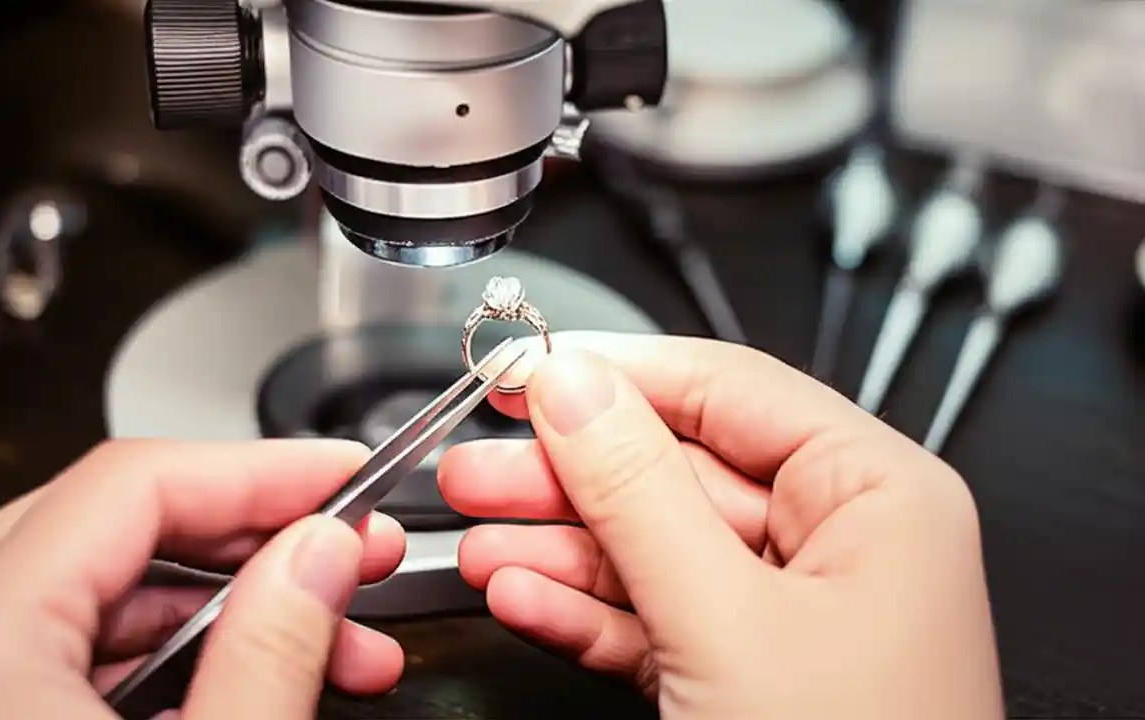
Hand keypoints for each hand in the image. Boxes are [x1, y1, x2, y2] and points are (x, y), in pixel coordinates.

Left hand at [0, 439, 406, 718]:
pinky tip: (266, 678)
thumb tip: (325, 551)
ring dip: (238, 609)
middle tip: (356, 551)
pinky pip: (82, 651)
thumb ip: (273, 656)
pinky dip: (182, 658)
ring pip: (111, 592)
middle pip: (123, 526)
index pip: (138, 481)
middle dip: (263, 540)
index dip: (265, 469)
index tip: (349, 474)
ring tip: (341, 642)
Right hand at [441, 333, 1003, 719]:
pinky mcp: (746, 673)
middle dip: (566, 472)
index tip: (525, 371)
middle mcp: (840, 543)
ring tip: (476, 536)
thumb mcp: (727, 620)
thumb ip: (638, 492)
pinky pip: (653, 616)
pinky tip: (522, 593)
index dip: (616, 373)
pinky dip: (582, 608)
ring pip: (653, 547)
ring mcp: (789, 613)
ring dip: (557, 546)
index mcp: (876, 496)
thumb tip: (572, 389)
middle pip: (676, 470)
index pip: (727, 389)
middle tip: (478, 461)